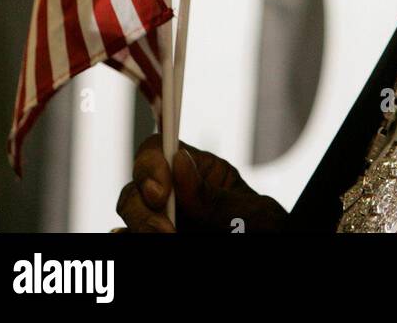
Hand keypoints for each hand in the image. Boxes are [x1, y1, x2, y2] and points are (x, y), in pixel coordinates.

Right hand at [116, 134, 288, 233]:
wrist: (270, 246)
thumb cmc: (265, 230)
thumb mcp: (247, 212)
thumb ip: (212, 195)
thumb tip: (179, 160)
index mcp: (199, 173)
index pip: (160, 150)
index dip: (150, 165)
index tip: (160, 192)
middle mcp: (174, 195)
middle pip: (137, 187)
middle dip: (142, 208)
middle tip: (164, 232)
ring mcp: (163, 221)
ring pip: (130, 215)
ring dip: (138, 227)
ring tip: (162, 240)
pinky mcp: (156, 239)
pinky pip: (131, 237)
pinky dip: (127, 237)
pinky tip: (127, 239)